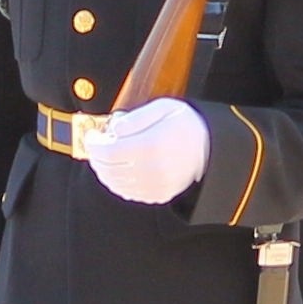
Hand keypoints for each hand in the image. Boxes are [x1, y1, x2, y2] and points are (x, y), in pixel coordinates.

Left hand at [83, 97, 208, 204]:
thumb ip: (134, 118)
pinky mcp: (158, 195)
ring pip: (115, 183)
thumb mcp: (162, 108)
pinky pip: (128, 193)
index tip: (91, 137)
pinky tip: (119, 170)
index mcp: (151, 145)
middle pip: (108, 169)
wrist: (211, 148)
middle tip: (95, 147)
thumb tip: (112, 131)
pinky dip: (117, 182)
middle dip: (96, 158)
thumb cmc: (185, 124)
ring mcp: (155, 186)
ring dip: (104, 171)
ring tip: (106, 157)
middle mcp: (152, 169)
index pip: (108, 152)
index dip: (94, 145)